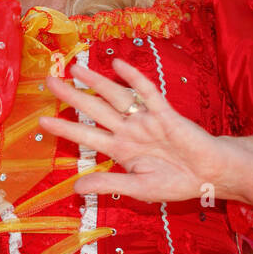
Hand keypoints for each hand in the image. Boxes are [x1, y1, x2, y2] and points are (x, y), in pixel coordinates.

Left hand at [40, 58, 235, 202]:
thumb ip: (108, 184)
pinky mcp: (165, 113)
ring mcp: (146, 120)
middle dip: (72, 96)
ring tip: (75, 68)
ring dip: (96, 82)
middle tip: (49, 81)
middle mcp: (128, 131)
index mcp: (120, 150)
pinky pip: (147, 93)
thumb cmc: (176, 182)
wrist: (210, 175)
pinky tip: (117, 65)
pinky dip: (133, 78)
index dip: (65, 129)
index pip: (86, 136)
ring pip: (116, 97)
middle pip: (95, 110)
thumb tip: (76, 188)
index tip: (42, 120)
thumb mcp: (138, 188)